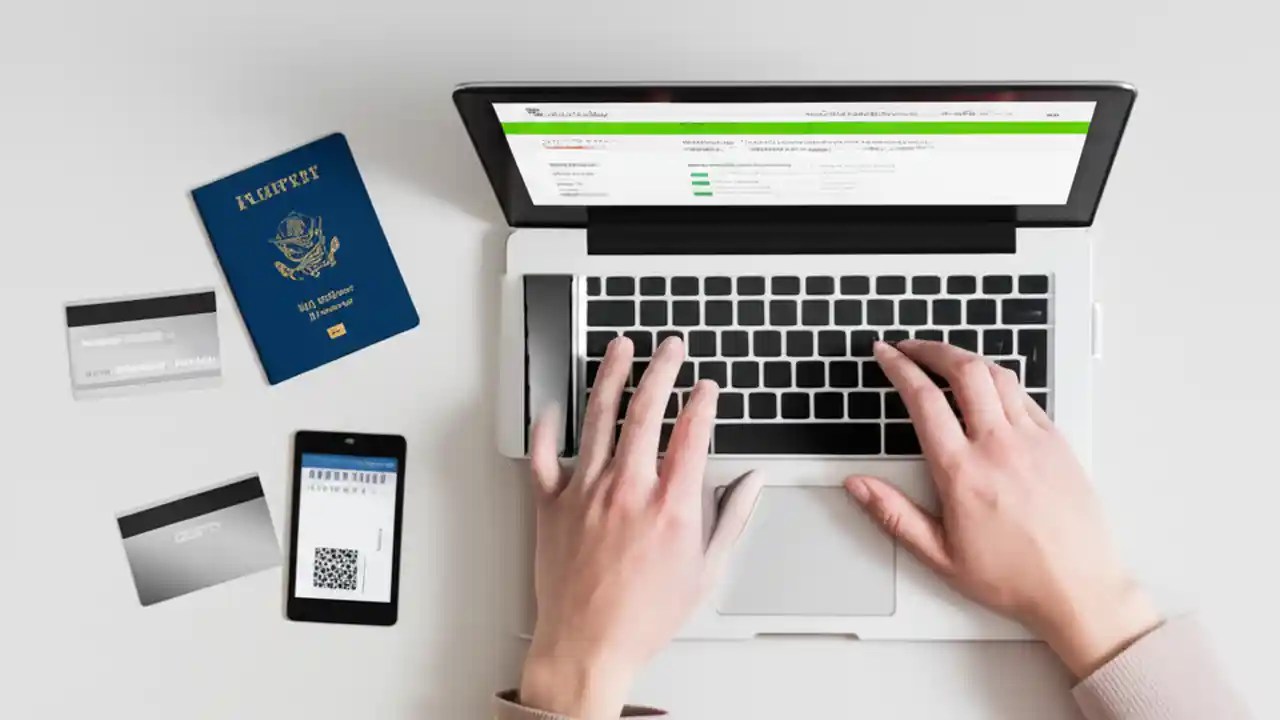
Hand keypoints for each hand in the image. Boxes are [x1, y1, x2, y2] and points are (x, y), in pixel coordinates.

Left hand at [520, 336, 761, 718]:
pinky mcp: (551, 505)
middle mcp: (626, 489)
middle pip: (645, 411)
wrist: (587, 646)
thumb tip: (751, 483)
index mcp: (669, 505)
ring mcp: (585, 493)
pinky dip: (547, 427)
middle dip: (661, 370)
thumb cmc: (643, 616)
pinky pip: (544, 455)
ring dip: (610, 377)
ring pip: (597, 418)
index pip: (691, 432)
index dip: (703, 401)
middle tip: (669, 348)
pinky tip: (554, 406)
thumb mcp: (705, 571)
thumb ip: (731, 518)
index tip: (706, 387)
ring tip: (619, 350)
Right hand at [846, 340, 1159, 677]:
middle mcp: (998, 447)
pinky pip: (1025, 396)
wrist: (1079, 589)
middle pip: (963, 370)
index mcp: (962, 472)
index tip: (886, 354)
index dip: (899, 368)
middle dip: (931, 348)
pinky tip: (989, 388)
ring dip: (966, 357)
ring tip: (946, 358)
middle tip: (911, 347)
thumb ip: (893, 515)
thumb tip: (858, 486)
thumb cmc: (1014, 578)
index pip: (924, 400)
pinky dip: (1000, 381)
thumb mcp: (940, 555)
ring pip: (997, 374)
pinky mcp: (1058, 443)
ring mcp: (1033, 440)